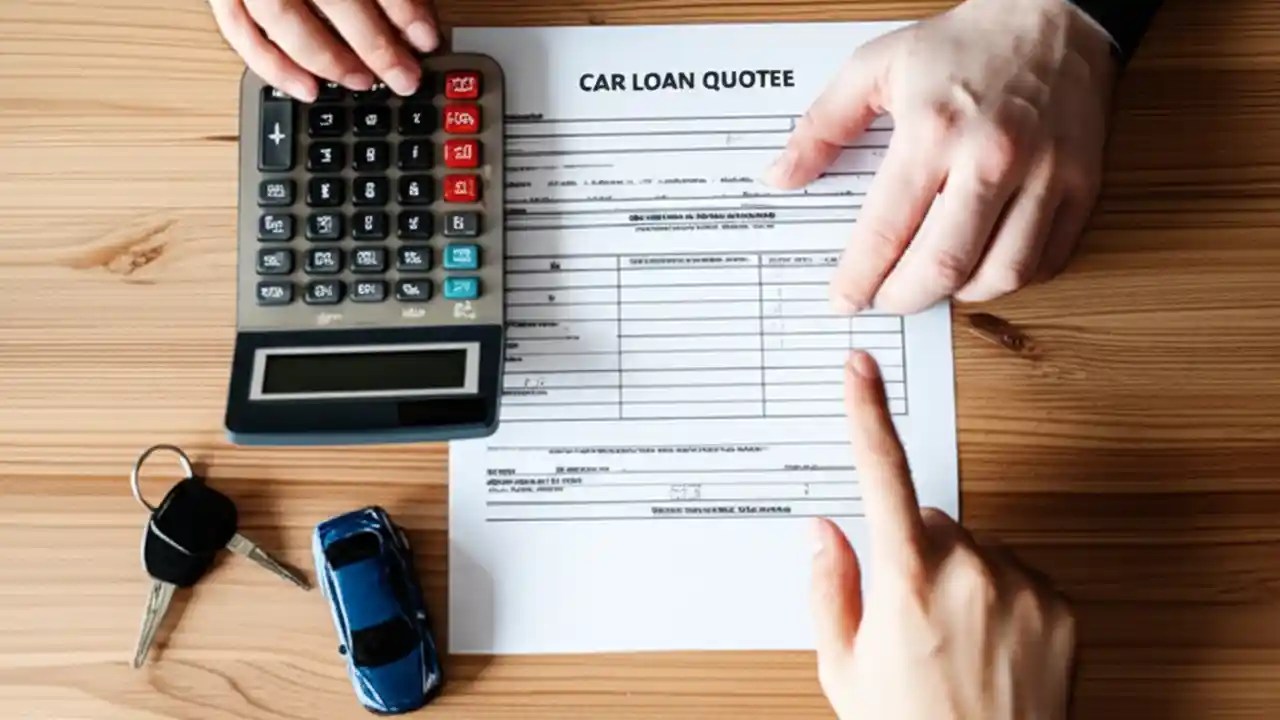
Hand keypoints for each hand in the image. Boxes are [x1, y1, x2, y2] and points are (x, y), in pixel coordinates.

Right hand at [208, 0, 440, 100]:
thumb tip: (418, 17)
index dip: (402, 6)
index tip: (426, 39)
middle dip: (373, 43)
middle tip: (403, 76)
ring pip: (281, 17)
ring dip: (325, 57)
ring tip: (362, 81)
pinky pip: (238, 28)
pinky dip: (272, 64)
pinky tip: (308, 88)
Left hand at [765, 0, 1118, 312]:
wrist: (1056, 12)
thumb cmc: (966, 43)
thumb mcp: (877, 66)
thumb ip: (823, 126)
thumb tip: (781, 176)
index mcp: (934, 131)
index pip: (886, 230)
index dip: (859, 278)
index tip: (843, 299)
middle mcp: (992, 158)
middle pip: (943, 266)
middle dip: (904, 298)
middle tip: (885, 298)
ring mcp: (1046, 174)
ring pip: (1002, 275)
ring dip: (959, 294)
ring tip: (935, 282)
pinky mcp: (1083, 185)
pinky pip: (1048, 261)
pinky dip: (1012, 278)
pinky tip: (984, 265)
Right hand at [809, 350, 1075, 718]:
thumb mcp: (842, 668)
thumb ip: (827, 587)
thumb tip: (825, 532)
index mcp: (905, 584)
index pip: (881, 475)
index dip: (866, 413)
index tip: (861, 368)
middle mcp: (969, 574)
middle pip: (929, 521)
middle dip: (912, 549)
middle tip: (907, 615)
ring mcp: (1022, 587)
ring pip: (973, 547)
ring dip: (958, 575)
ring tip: (953, 641)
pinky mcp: (1061, 604)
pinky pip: (1017, 572)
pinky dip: (1000, 596)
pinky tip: (990, 645)